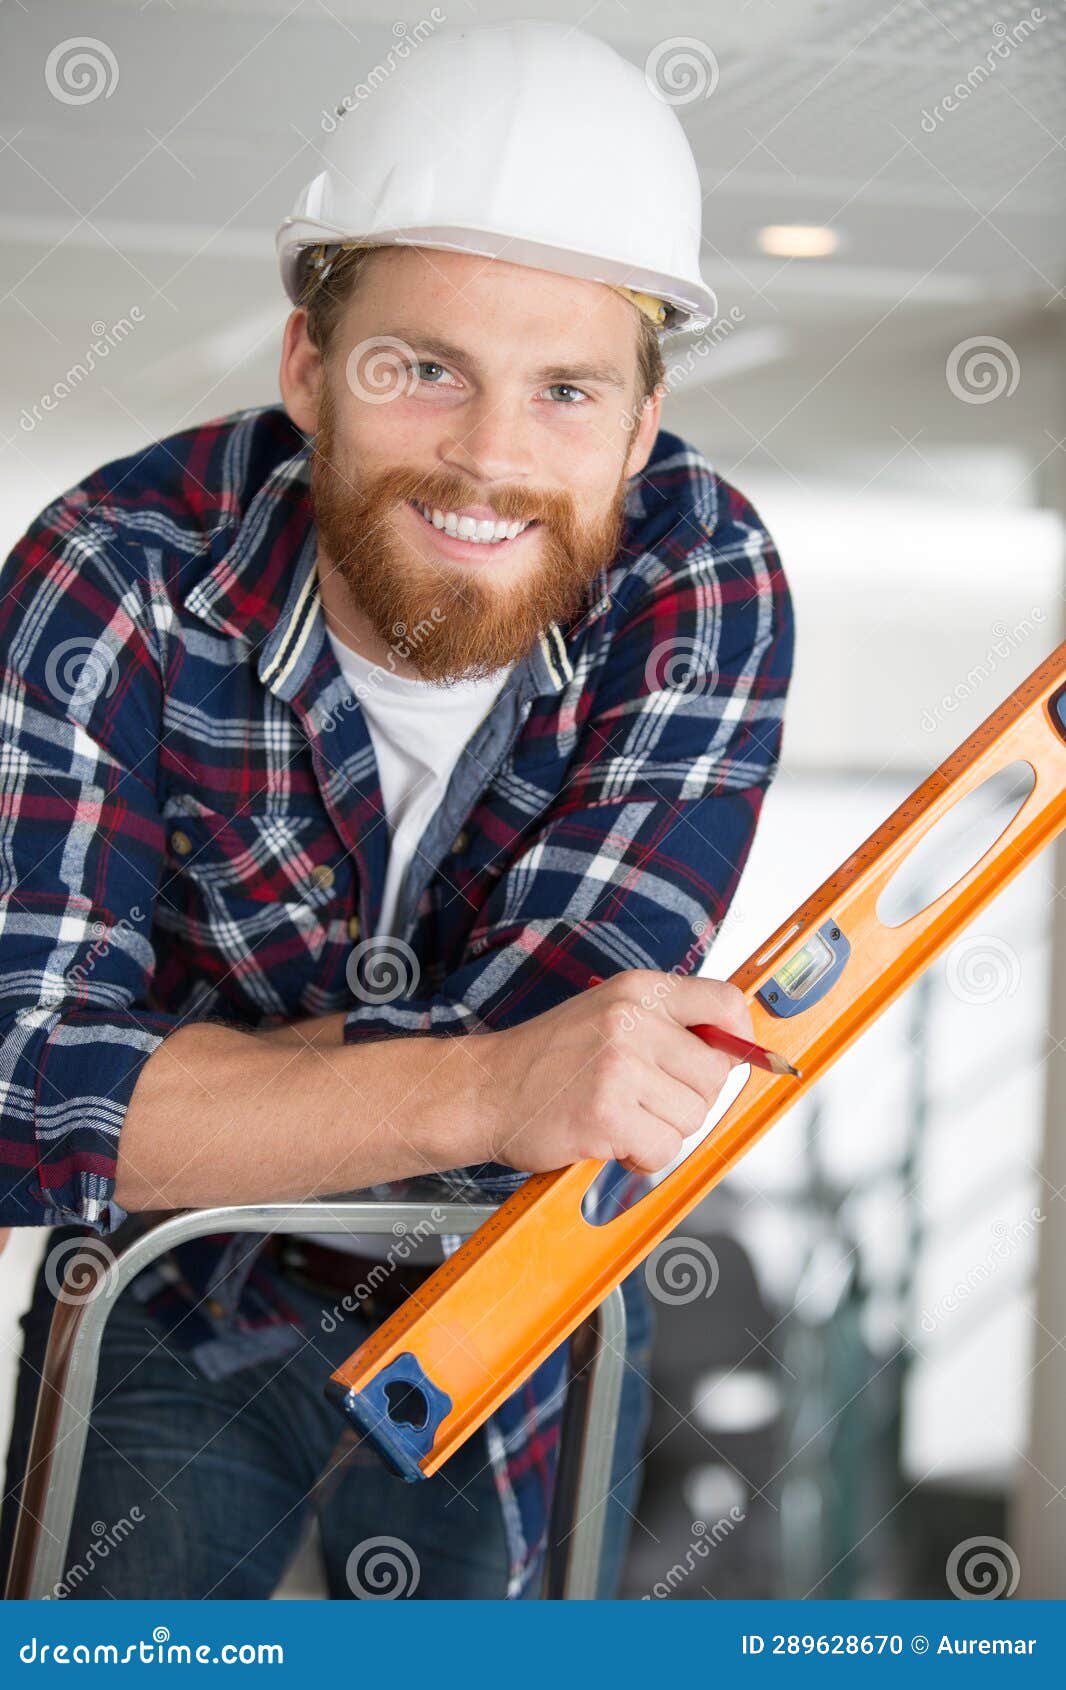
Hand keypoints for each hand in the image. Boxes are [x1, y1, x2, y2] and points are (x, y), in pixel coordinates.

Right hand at [479, 969, 753, 1176]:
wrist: (484, 1089)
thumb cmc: (548, 1059)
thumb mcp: (610, 1014)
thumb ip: (668, 1024)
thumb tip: (736, 1048)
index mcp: (639, 990)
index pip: (726, 1002)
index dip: (739, 1039)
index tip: (729, 1059)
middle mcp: (632, 1020)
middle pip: (715, 1073)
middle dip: (690, 1099)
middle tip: (648, 1100)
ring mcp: (619, 1067)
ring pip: (693, 1117)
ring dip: (663, 1130)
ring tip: (622, 1116)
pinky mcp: (607, 1115)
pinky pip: (663, 1150)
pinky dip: (642, 1157)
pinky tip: (611, 1138)